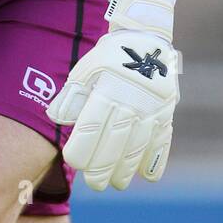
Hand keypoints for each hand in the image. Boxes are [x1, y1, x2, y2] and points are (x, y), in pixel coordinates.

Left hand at [46, 0, 178, 190]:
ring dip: (129, 168)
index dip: (82, 147)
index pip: (92, 125)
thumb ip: (71, 95)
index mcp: (108, 89)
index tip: (74, 162)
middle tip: (95, 184)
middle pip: (117, 140)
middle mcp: (132, 100)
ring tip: (118, 184)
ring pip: (140, 144)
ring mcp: (153, 107)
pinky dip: (156, 158)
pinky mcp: (166, 111)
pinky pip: (163, 138)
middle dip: (104, 166)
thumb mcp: (85, 68)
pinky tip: (148, 176)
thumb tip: (56, 118)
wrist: (146, 38)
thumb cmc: (108, 57)